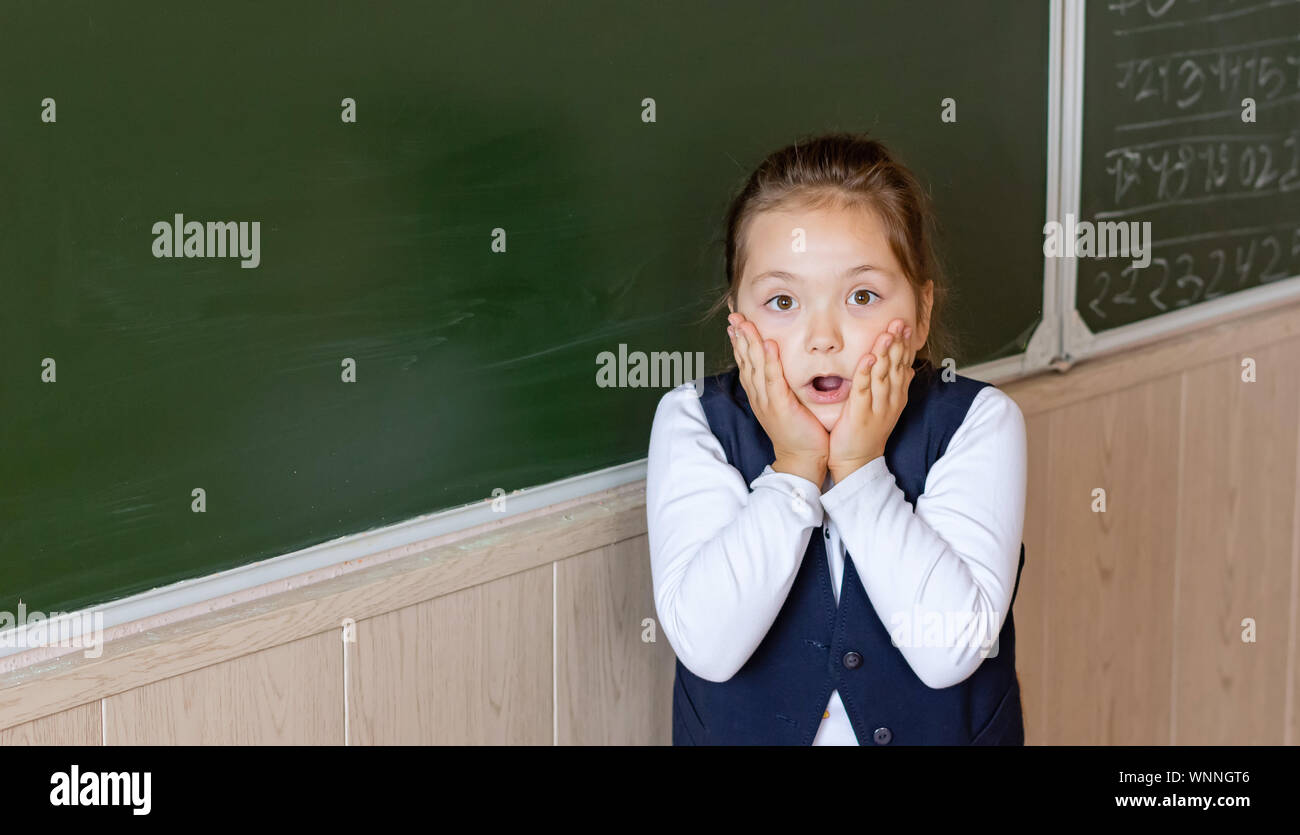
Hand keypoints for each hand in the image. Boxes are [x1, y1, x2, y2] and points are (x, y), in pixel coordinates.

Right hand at [727, 312, 828, 484]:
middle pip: (746, 360)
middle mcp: (758, 395)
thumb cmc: (798, 431)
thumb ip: (779, 385)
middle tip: (733, 315)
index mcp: (759, 394)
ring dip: (750, 343)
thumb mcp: (783, 404)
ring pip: (756, 367)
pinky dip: (771, 361)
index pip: (746, 362)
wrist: (802, 458)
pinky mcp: (780, 407)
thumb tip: (779, 367)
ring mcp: (767, 401)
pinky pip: (774, 380)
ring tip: (745, 324)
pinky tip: (769, 345)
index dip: (739, 341)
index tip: (734, 322)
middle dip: (739, 336)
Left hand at [827, 318, 915, 483]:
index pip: (904, 365)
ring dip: (885, 353)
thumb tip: (907, 368)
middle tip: (899, 322)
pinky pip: (864, 390)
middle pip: (896, 366)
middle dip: (898, 343)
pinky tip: (868, 358)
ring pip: (883, 375)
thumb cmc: (868, 432)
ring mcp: (877, 407)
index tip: (906, 325)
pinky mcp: (861, 414)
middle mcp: (890, 399)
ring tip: (887, 334)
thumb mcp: (886, 406)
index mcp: (896, 396)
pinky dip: (866, 373)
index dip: (905, 345)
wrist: (857, 461)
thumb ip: (894, 385)